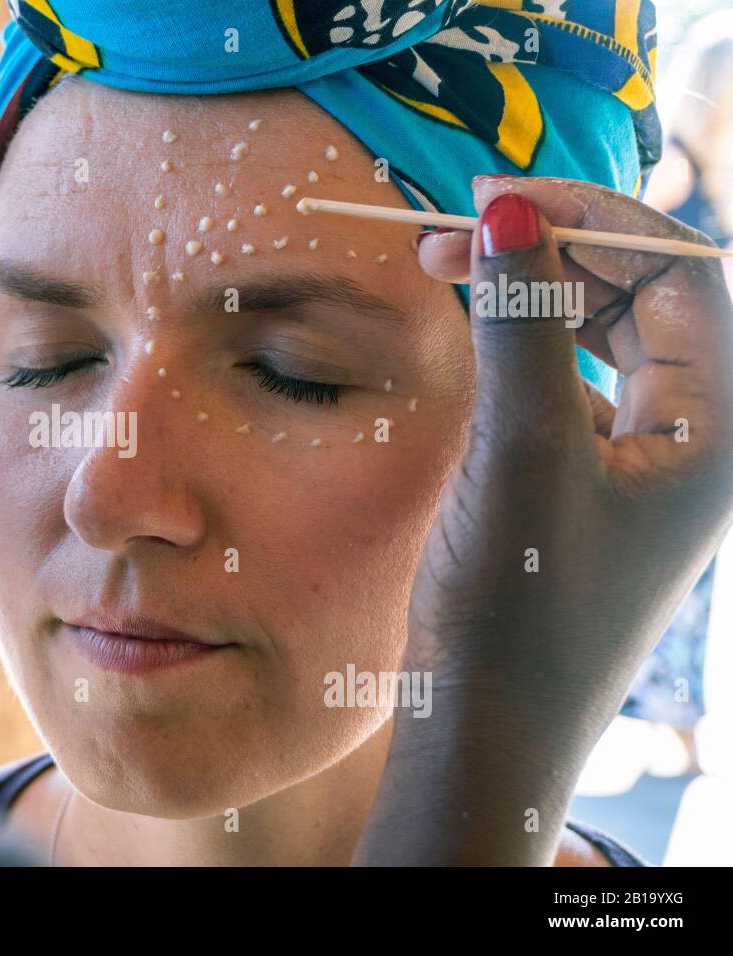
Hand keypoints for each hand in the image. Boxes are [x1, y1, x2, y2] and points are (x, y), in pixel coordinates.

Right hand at [358, 176, 732, 864]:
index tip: (493, 198)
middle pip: (651, 292)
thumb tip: (510, 207)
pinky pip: (578, 378)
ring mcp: (649, 459)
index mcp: (722, 425)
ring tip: (451, 264)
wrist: (487, 731)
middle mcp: (700, 435)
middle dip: (559, 246)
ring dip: (539, 287)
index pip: (684, 272)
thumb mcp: (523, 452)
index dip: (594, 217)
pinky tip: (478, 334)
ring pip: (611, 331)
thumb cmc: (517, 610)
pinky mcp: (598, 480)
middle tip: (454, 229)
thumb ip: (525, 320)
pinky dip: (528, 339)